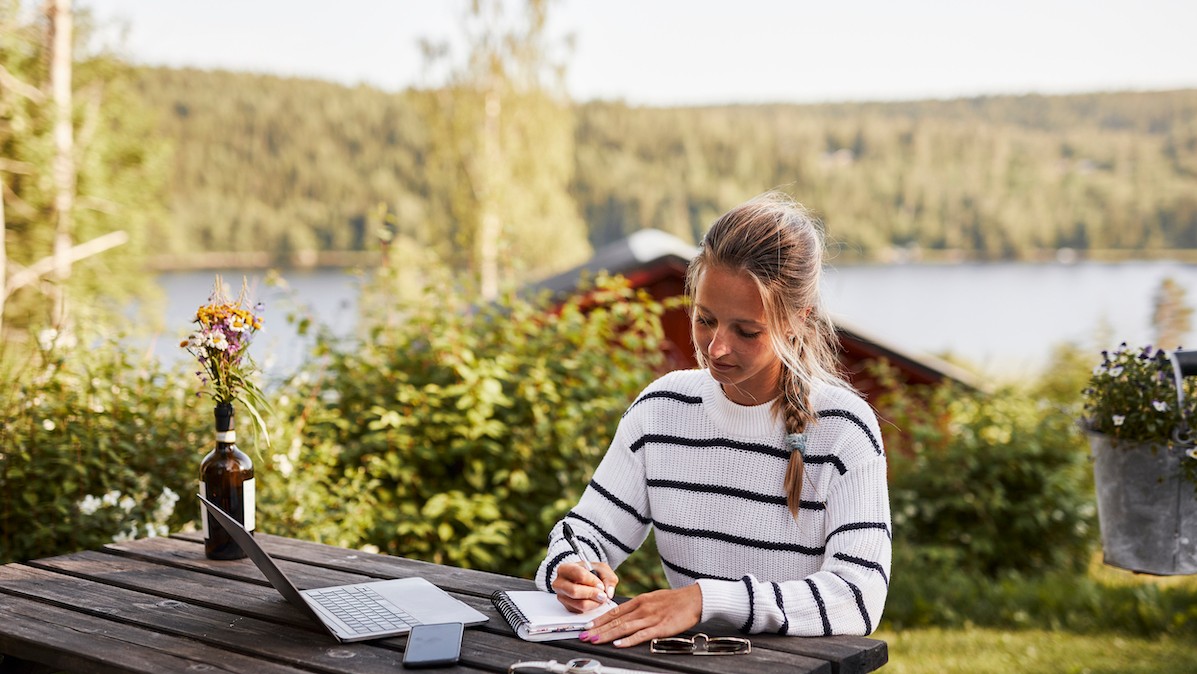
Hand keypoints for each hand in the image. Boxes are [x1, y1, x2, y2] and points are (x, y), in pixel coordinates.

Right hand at [552, 562, 618, 612]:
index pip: (579, 575)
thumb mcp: (602, 569)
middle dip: (593, 594)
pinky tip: (594, 601)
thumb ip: (608, 578)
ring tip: (601, 598)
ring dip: (594, 602)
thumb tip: (609, 592)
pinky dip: (591, 607)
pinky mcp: (567, 607)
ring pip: (579, 604)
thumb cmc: (591, 572)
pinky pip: (581, 611)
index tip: (601, 585)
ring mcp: (562, 596)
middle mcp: (559, 583)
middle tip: (603, 595)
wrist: (586, 579)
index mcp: (565, 569)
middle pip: (575, 591)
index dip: (593, 581)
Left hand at [578, 584, 701, 647]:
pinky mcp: (660, 627)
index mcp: (639, 601)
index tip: (588, 625)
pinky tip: (618, 644)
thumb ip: (638, 607)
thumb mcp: (652, 599)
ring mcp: (650, 618)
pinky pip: (641, 635)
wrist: (694, 599)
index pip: (614, 611)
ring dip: (607, 635)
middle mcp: (642, 608)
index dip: (599, 619)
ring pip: (624, 627)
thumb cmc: (674, 600)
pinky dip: (628, 640)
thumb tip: (623, 614)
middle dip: (598, 629)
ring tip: (595, 640)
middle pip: (615, 620)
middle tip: (585, 635)